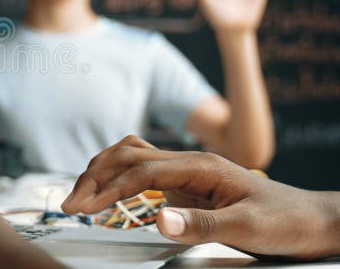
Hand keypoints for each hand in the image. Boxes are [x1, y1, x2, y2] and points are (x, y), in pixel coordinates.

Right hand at [61, 136, 339, 259]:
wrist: (314, 221)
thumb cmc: (287, 222)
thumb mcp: (249, 229)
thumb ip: (202, 224)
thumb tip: (157, 219)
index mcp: (202, 167)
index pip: (141, 170)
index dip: (108, 189)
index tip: (83, 208)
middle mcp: (190, 162)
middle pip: (128, 154)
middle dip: (94, 176)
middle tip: (70, 204)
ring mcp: (187, 171)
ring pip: (131, 157)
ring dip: (102, 173)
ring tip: (79, 198)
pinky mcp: (186, 185)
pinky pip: (142, 174)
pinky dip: (117, 181)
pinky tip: (106, 198)